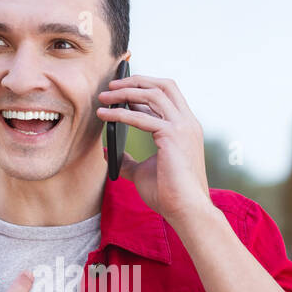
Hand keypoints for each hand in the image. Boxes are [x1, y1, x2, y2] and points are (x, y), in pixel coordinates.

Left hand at [97, 74, 211, 225]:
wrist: (186, 210)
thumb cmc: (169, 195)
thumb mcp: (143, 172)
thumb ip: (128, 160)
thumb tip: (109, 153)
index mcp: (186, 128)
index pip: (167, 95)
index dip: (144, 88)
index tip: (122, 90)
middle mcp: (187, 122)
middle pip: (163, 85)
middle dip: (136, 80)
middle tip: (112, 84)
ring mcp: (182, 127)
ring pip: (152, 94)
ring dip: (125, 91)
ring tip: (104, 96)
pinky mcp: (172, 135)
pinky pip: (140, 117)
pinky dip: (119, 113)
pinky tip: (104, 115)